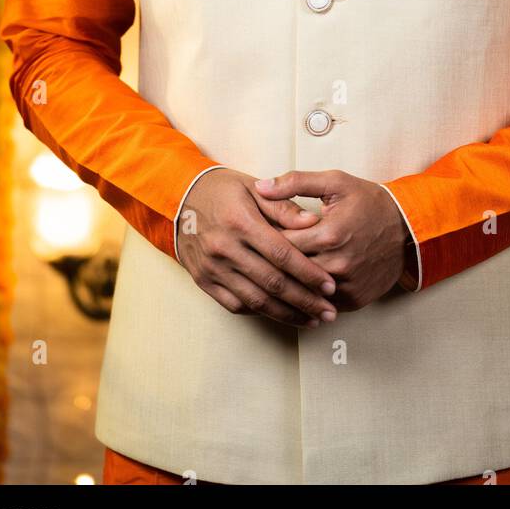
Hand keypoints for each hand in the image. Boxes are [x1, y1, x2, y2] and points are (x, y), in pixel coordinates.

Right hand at [176, 168, 338, 328]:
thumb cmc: (223, 190)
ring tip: (313, 321)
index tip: (330, 286)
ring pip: (256, 300)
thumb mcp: (253, 187)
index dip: (309, 273)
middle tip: (329, 313)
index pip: (282, 255)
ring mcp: (212, 268)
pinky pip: (236, 305)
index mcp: (241, 222)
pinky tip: (282, 315)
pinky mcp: (204, 281)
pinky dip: (261, 312)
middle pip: (272, 283)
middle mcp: (225, 248)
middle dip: (305, 301)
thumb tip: (314, 221)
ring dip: (287, 314)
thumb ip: (284, 207)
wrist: (179, 198)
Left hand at [252, 170, 408, 311]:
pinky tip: (301, 283)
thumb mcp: (335, 182)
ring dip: (291, 280)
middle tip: (263, 252)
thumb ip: (295, 182)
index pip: (280, 243)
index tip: (260, 232)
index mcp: (329, 234)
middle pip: (289, 270)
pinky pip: (321, 302)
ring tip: (279, 268)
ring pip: (303, 289)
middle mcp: (338, 264)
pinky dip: (310, 294)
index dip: (266, 237)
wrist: (407, 227)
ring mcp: (347, 285)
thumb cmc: (368, 202)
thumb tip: (261, 187)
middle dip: (274, 261)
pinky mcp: (354, 300)